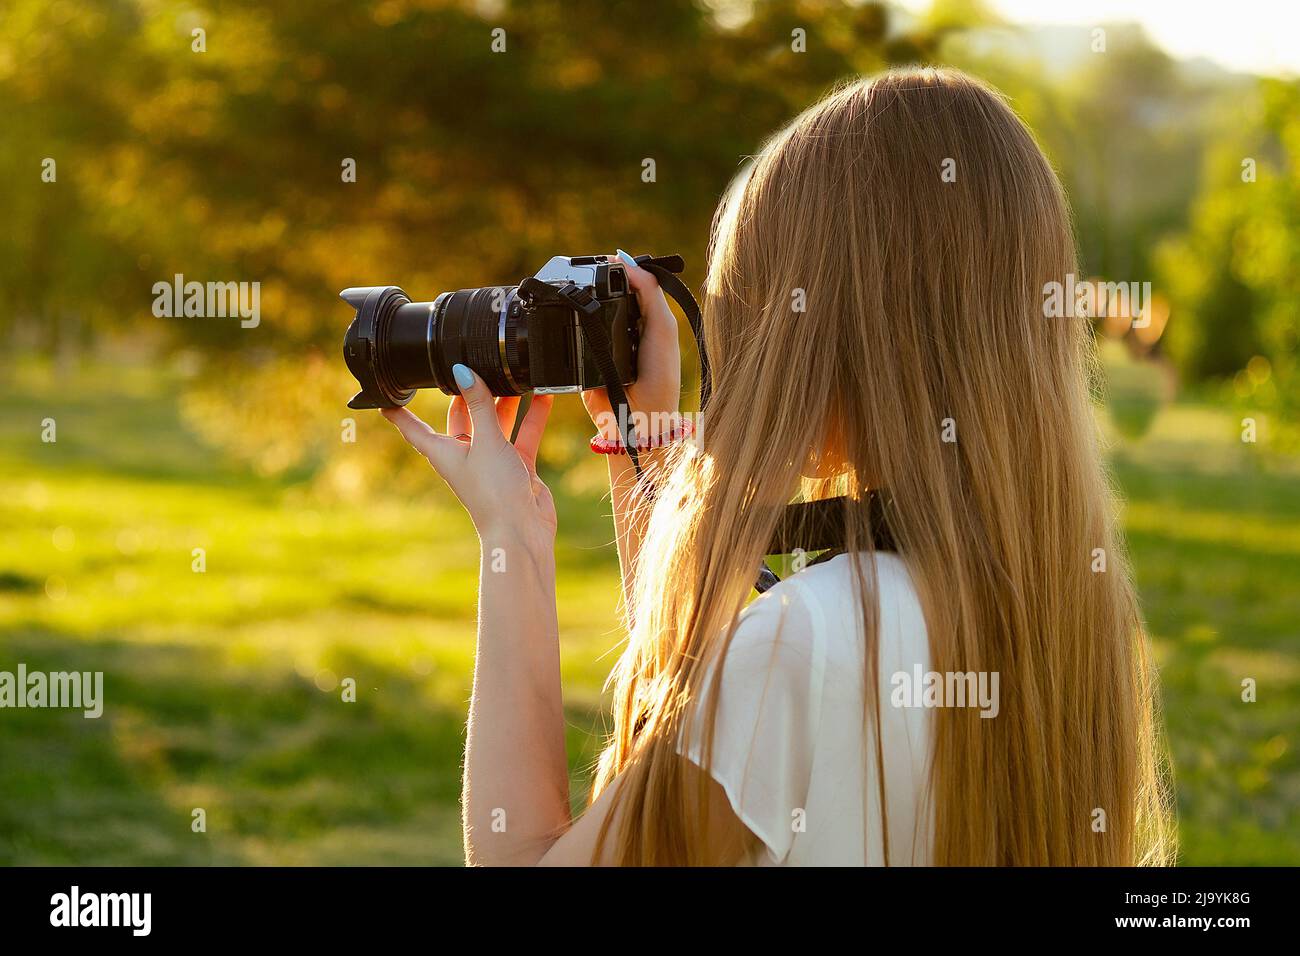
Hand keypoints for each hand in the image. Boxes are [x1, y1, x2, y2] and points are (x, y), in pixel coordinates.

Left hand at [383, 364, 555, 541]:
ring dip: (505, 400)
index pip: (414, 428)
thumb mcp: (487, 442)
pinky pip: (522, 433)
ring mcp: (492, 459)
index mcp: (444, 452)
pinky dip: (532, 416)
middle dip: (468, 392)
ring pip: (495, 421)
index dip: (399, 413)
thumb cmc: (494, 493)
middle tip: (473, 363)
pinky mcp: (516, 464)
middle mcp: (465, 454)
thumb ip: (480, 406)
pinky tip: (543, 395)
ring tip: (513, 371)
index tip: (385, 396)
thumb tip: (464, 372)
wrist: (522, 530)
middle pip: (462, 415)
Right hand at [582, 249, 680, 439]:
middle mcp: (622, 330)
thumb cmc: (659, 376)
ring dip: (581, 301)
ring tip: (578, 289)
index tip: (608, 259)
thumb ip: (650, 293)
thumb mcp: (662, 328)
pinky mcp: (582, 358)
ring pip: (586, 311)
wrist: (640, 419)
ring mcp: (601, 344)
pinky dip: (569, 323)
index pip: (630, 286)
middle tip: (586, 271)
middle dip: (596, 283)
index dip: (620, 270)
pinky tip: (570, 313)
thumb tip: (628, 262)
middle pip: (606, 295)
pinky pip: (571, 334)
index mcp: (645, 321)